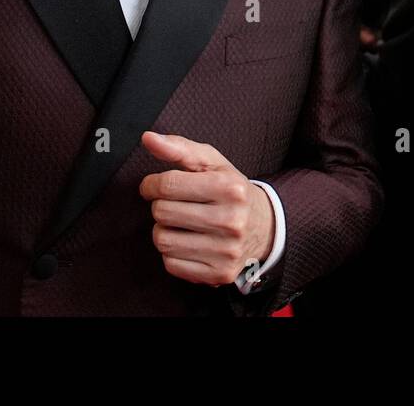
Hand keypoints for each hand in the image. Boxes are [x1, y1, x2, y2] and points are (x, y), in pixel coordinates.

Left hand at [139, 132, 274, 286]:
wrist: (265, 226)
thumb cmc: (231, 191)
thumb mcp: (213, 163)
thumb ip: (179, 148)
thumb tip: (148, 138)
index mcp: (229, 187)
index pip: (167, 185)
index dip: (151, 185)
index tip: (153, 186)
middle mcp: (231, 220)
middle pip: (162, 213)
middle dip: (161, 206)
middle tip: (175, 205)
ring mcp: (226, 250)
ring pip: (163, 240)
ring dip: (165, 230)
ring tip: (181, 224)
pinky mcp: (218, 273)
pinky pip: (171, 264)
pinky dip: (173, 253)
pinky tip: (189, 242)